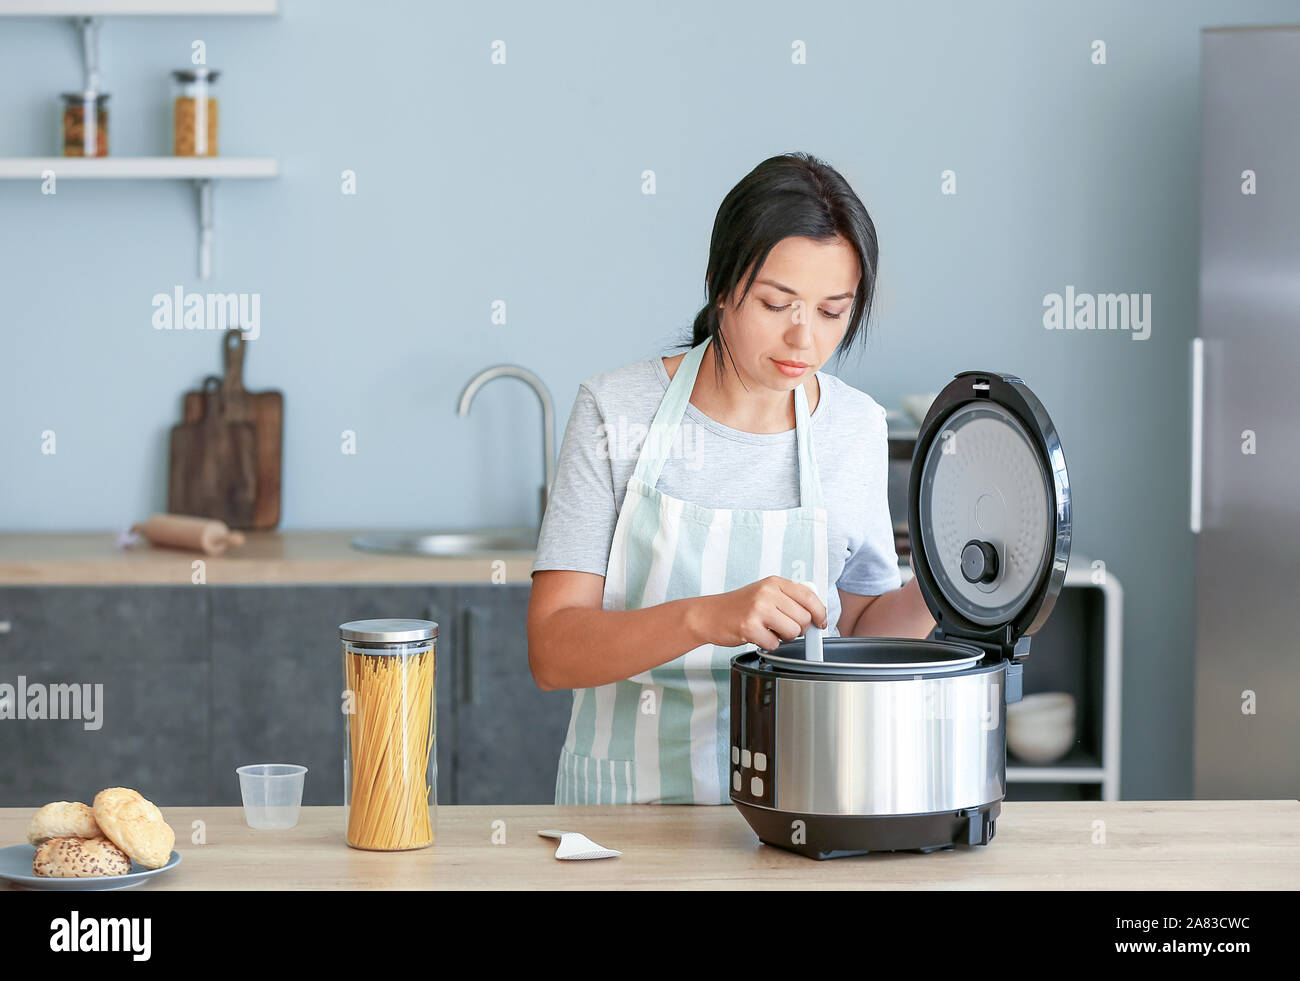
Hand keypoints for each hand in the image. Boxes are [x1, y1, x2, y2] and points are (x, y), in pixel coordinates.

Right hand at [692, 576, 827, 649]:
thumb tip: (817, 613)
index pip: (809, 596)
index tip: (820, 623)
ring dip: (785, 638)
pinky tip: (758, 636)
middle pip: (804, 618)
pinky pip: (775, 644)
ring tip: (770, 631)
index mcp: (774, 582)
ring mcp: (757, 610)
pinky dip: (769, 645)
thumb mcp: (765, 592)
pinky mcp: (749, 627)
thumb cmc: (740, 606)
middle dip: (799, 629)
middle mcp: (767, 593)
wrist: (709, 614)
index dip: (820, 613)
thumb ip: (789, 597)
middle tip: (785, 628)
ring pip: (793, 632)